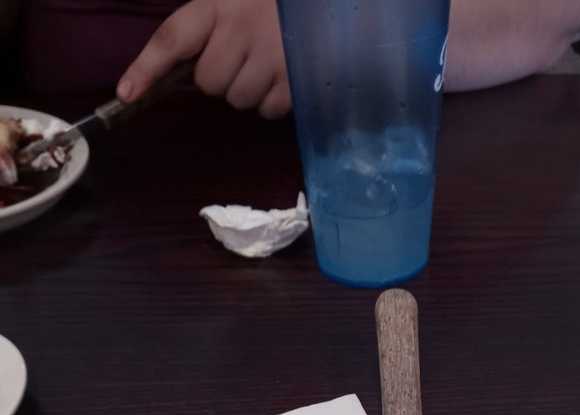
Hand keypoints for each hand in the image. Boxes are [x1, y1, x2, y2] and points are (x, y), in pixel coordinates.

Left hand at [117, 0, 290, 117]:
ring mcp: (272, 55)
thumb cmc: (270, 5)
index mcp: (219, 3)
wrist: (324, 7)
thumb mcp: (234, 2)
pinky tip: (284, 76)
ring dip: (248, 90)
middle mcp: (243, 27)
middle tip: (243, 57)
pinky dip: (273, 101)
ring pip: (237, 99)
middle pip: (209, 83)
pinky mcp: (296, 80)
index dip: (146, 67)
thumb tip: (173, 71)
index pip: (172, 38)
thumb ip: (206, 28)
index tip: (126, 94)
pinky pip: (267, 110)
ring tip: (267, 64)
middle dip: (220, 77)